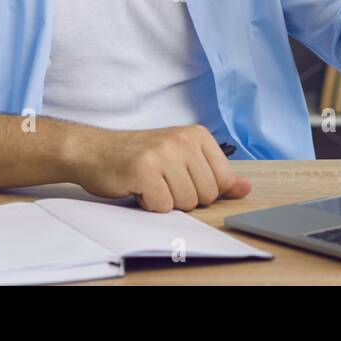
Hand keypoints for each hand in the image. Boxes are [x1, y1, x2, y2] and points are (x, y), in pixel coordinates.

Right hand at [72, 124, 252, 211]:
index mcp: (197, 135)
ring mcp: (163, 152)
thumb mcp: (182, 159)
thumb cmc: (140, 158)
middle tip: (162, 181)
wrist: (95, 151)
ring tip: (150, 183)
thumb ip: (215, 175)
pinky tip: (138, 188)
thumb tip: (246, 188)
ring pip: (186, 202)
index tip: (181, 178)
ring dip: (165, 201)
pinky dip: (149, 204)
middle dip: (183, 197)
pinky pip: (162, 206)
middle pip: (206, 195)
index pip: (223, 181)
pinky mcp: (143, 169)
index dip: (202, 190)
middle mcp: (183, 139)